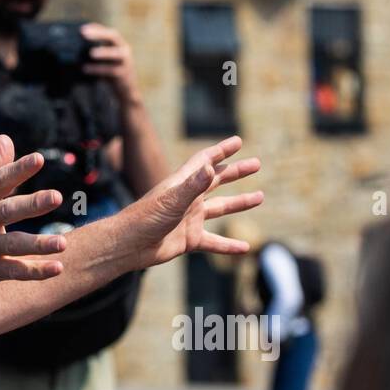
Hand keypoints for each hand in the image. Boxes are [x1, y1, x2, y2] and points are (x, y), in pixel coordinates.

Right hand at [0, 135, 68, 296]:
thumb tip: (5, 138)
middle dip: (31, 204)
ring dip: (37, 244)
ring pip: (12, 244)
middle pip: (6, 210)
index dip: (18, 169)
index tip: (38, 158)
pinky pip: (12, 271)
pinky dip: (34, 272)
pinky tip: (57, 267)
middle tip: (56, 197)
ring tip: (63, 243)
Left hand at [81, 22, 138, 102]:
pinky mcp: (123, 74)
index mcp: (118, 44)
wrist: (125, 91)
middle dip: (99, 34)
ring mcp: (125, 61)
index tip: (82, 28)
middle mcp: (124, 49)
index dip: (96, 28)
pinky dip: (97, 69)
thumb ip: (94, 50)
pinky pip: (110, 70)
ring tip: (90, 53)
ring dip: (103, 52)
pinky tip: (85, 69)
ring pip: (116, 53)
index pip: (107, 31)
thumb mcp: (104, 59)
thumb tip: (74, 44)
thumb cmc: (111, 72)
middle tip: (83, 34)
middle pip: (113, 36)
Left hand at [128, 135, 262, 266]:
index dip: (221, 150)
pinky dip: (229, 245)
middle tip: (256, 164)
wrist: (130, 245)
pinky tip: (245, 247)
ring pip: (220, 208)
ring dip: (239, 203)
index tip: (238, 141)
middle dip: (235, 172)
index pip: (204, 161)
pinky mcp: (189, 239)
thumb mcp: (172, 200)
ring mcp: (189, 219)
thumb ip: (193, 186)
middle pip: (216, 181)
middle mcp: (188, 198)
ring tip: (260, 197)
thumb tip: (212, 168)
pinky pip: (214, 242)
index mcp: (182, 184)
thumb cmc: (146, 218)